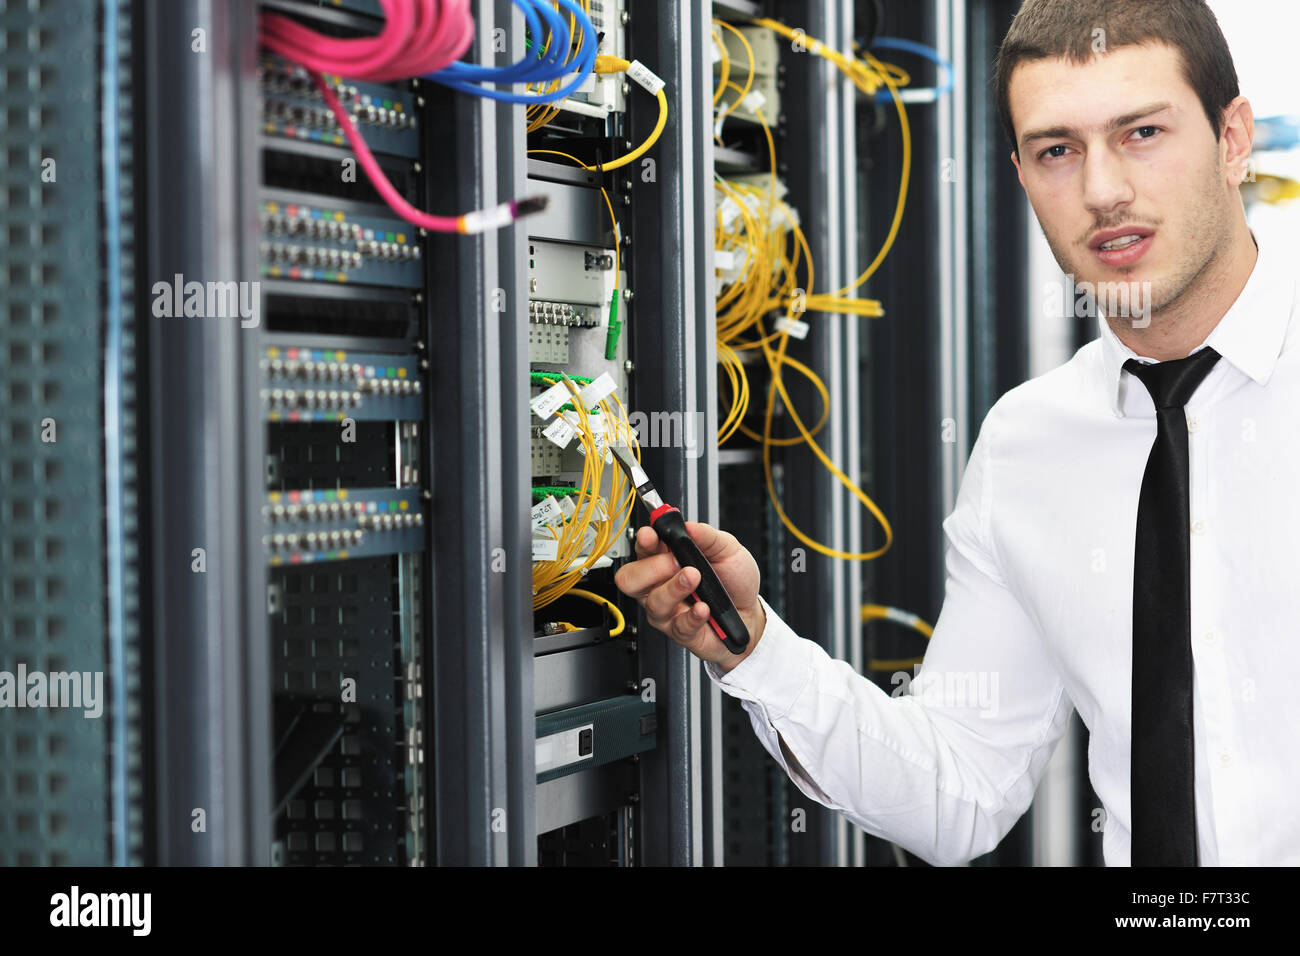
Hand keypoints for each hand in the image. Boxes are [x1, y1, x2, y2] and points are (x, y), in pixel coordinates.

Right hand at [613, 521, 764, 672]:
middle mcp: (660, 585)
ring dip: (674, 588)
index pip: (643, 549)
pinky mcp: (680, 632)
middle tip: (675, 562)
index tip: (651, 536)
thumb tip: (688, 525)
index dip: (643, 542)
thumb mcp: (728, 549)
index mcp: (666, 559)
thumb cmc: (734, 580)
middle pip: (630, 579)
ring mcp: (668, 610)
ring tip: (695, 579)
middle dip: (649, 568)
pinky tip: (704, 607)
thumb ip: (708, 536)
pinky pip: (678, 626)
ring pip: (654, 603)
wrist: (751, 612)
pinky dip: (692, 616)